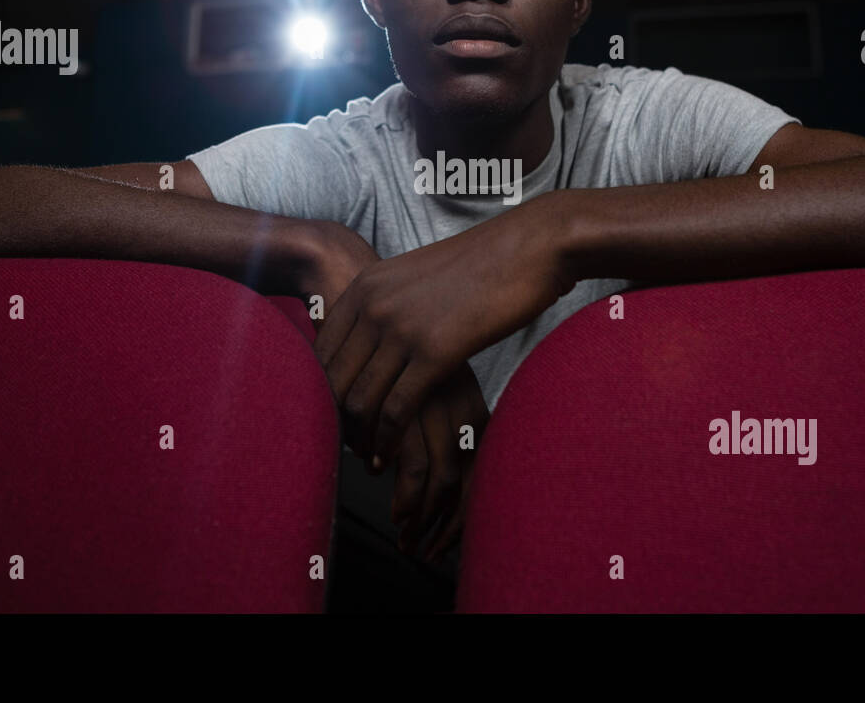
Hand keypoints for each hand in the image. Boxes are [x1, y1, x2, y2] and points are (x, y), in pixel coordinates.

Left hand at [313, 192, 571, 469]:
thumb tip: (373, 337)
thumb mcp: (417, 276)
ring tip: (368, 458)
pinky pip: (396, 408)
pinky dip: (388, 439)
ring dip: (360, 437)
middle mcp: (374, 305)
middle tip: (348, 446)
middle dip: (336, 420)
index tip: (334, 416)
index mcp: (366, 286)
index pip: (321, 351)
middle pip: (333, 379)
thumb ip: (388, 303)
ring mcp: (403, 328)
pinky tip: (390, 455)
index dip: (321, 391)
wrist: (529, 246)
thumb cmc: (482, 265)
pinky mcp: (436, 352)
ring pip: (359, 399)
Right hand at [390, 362, 488, 562]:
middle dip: (447, 530)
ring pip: (443, 483)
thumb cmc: (401, 359)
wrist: (382, 310)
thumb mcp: (431, 393)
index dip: (462, 519)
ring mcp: (443, 413)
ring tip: (406, 540)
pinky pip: (415, 468)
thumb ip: (436, 436)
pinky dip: (404, 495)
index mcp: (476, 412)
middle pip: (471, 486)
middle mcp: (466, 414)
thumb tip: (430, 491)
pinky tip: (390, 505)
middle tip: (425, 553)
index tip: (442, 543)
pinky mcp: (414, 410)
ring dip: (423, 521)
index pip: (481, 479)